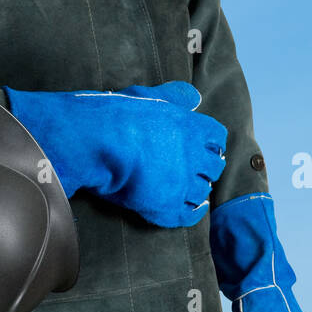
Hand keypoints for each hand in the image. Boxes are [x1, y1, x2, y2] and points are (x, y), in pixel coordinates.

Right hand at [4, 81, 225, 226]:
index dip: (210, 144)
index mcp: (191, 126)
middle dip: (206, 169)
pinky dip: (192, 214)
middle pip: (214, 166)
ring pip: (202, 191)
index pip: (217, 137)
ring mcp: (181, 183)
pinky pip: (188, 216)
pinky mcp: (166, 206)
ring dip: (197, 190)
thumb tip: (193, 97)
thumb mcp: (147, 95)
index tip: (204, 148)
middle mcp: (192, 155)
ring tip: (186, 189)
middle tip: (195, 170)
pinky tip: (191, 209)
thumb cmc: (115, 115)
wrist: (94, 142)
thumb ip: (173, 95)